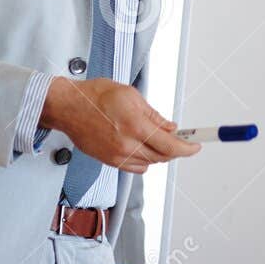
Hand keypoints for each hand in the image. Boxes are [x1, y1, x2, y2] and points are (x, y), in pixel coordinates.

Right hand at [40, 77, 199, 172]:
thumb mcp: (131, 96)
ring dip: (158, 153)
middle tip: (178, 138)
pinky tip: (140, 145)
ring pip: (150, 163)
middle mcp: (127, 145)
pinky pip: (136, 167)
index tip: (196, 146)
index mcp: (135, 126)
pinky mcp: (110, 161)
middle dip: (174, 148)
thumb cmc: (95, 96)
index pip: (171, 145)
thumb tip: (170, 127)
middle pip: (162, 157)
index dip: (187, 148)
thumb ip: (153, 115)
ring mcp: (118, 156)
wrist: (68, 107)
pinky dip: (144, 159)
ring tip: (153, 136)